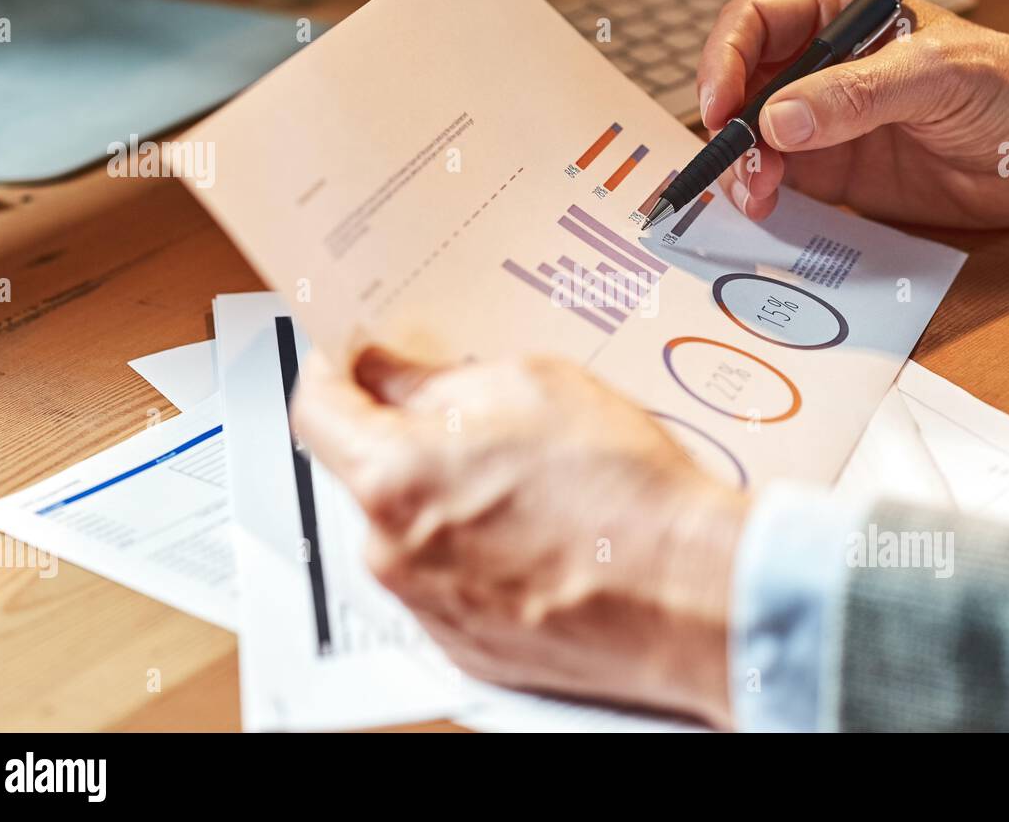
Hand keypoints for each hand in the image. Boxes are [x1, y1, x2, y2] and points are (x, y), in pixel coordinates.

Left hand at [292, 349, 747, 727]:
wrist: (690, 594)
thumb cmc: (624, 495)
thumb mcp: (531, 385)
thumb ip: (438, 379)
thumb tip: (398, 379)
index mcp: (395, 478)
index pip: (317, 411)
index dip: (332, 371)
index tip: (349, 361)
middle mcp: (394, 554)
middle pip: (371, 474)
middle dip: (412, 438)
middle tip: (484, 419)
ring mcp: (429, 609)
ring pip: (412, 529)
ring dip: (449, 499)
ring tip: (533, 484)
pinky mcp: (467, 647)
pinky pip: (449, 580)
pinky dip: (478, 553)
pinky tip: (542, 534)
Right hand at [697, 0, 1008, 227]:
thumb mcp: (938, 77)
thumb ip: (858, 95)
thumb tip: (779, 121)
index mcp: (841, 17)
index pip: (755, 25)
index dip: (724, 62)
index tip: (721, 108)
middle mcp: (823, 68)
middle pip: (741, 88)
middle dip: (728, 128)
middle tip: (743, 167)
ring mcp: (826, 124)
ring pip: (753, 142)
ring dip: (742, 170)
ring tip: (758, 197)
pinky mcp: (837, 175)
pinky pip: (780, 184)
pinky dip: (762, 199)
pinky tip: (767, 212)